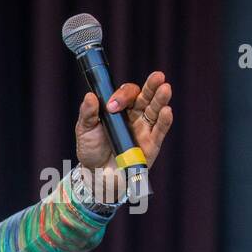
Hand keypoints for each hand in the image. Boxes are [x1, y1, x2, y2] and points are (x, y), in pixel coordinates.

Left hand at [74, 71, 173, 200]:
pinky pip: (160, 130)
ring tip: (165, 88)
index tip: (112, 107)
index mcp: (120, 109)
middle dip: (152, 86)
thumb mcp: (84, 130)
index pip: (126, 94)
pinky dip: (164, 120)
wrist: (96, 175)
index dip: (122, 96)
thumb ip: (87, 114)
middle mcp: (135, 115)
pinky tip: (167, 110)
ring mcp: (144, 128)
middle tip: (158, 76)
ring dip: (161, 99)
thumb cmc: (91, 150)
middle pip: (146, 97)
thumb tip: (90, 96)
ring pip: (156, 110)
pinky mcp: (152, 143)